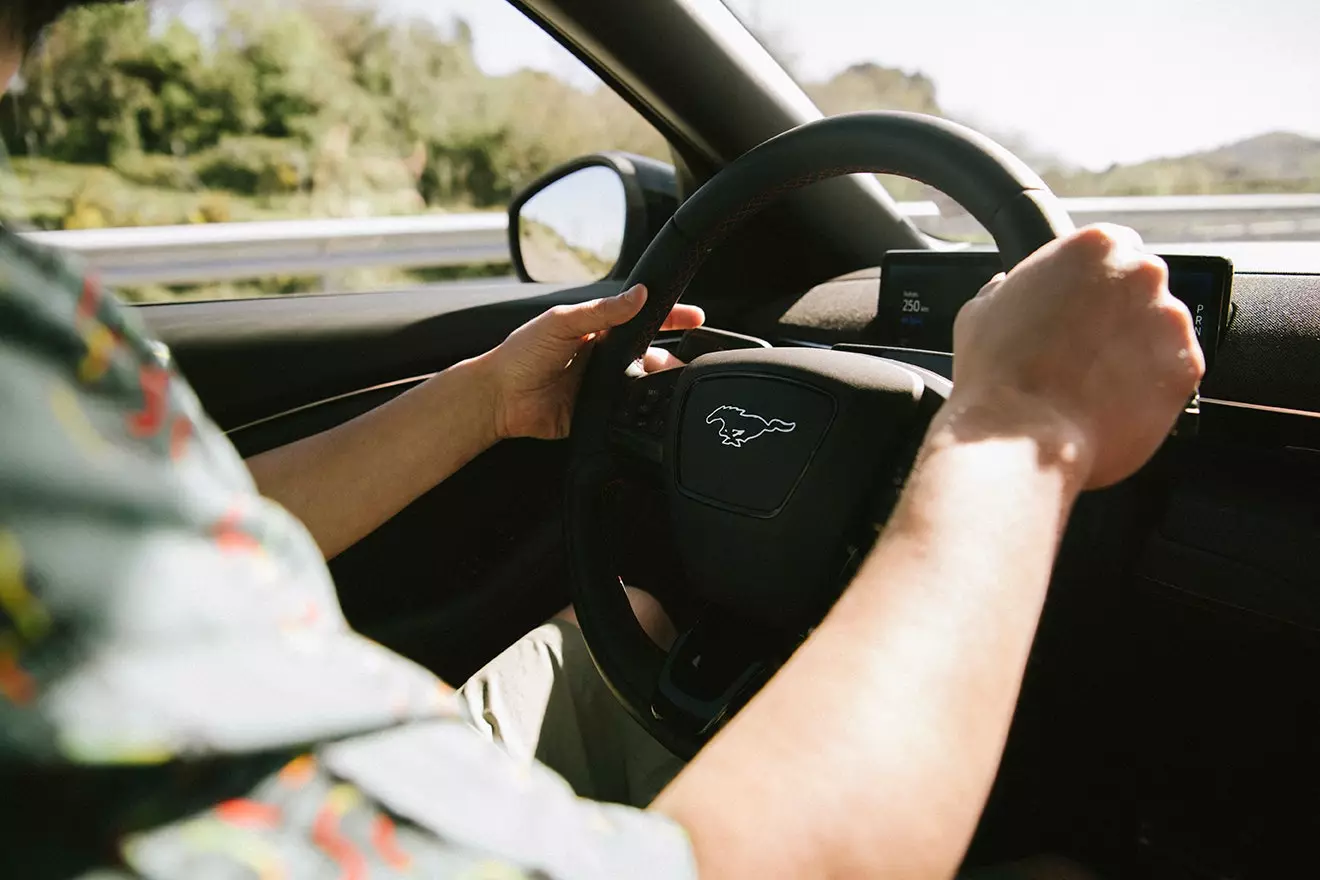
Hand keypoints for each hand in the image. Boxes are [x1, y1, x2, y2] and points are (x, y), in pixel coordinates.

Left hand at [482, 284, 704, 440]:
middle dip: (673, 357)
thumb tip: (638, 295)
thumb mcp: (562, 322)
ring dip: (659, 385)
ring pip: (643, 386)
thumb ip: (602, 311)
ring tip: (673, 386)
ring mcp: (602, 386)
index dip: (670, 317)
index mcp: (597, 330)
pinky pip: (627, 413)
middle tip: (693, 360)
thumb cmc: (521, 354)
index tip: (695, 318)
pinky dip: (640, 412)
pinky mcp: (598, 414)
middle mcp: (604, 358)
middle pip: (649, 354)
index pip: (642, 319)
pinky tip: (648, 409)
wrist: (499, 397)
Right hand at [949, 224, 1203, 488]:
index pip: (1113, 246)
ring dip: (1135, 349)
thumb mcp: (981, 309)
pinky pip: (1173, 371)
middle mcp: (1141, 272)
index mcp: (1094, 246)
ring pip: (1159, 329)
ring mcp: (1170, 320)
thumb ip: (1008, 287)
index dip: (1094, 280)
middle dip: (1118, 313)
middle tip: (1081, 348)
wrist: (1019, 437)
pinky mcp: (1187, 367)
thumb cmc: (997, 374)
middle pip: (1141, 285)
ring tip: (1093, 381)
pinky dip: (1149, 385)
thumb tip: (1006, 288)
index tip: (1082, 304)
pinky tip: (1110, 399)